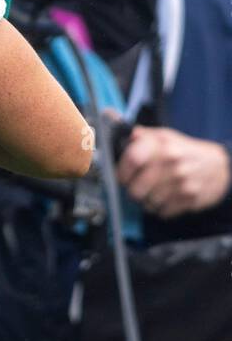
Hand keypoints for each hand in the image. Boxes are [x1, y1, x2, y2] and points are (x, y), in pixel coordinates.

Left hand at [117, 126, 231, 216]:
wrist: (219, 167)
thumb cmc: (186, 151)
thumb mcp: (165, 136)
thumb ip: (142, 135)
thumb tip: (120, 128)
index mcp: (163, 146)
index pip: (132, 159)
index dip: (121, 171)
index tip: (121, 175)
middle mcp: (172, 164)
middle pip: (136, 189)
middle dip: (132, 190)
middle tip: (135, 186)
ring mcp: (182, 183)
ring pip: (147, 203)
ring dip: (146, 200)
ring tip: (152, 191)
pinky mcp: (189, 199)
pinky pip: (162, 212)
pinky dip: (159, 209)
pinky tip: (164, 198)